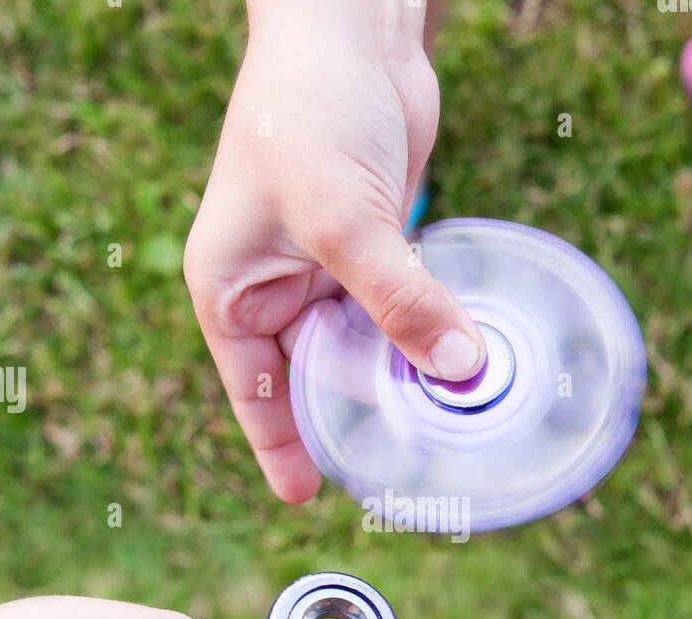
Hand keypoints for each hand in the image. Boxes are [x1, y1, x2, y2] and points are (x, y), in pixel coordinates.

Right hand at [184, 0, 484, 502]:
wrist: (348, 29)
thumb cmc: (307, 113)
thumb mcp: (344, 222)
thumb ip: (398, 300)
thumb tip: (460, 371)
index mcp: (231, 290)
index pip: (253, 390)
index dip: (279, 447)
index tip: (306, 499)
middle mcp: (273, 288)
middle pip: (312, 377)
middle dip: (351, 419)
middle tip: (395, 473)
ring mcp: (326, 269)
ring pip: (362, 348)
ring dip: (397, 382)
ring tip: (435, 436)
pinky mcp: (375, 248)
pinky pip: (398, 312)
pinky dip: (422, 339)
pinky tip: (454, 373)